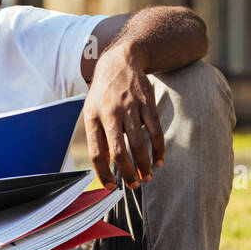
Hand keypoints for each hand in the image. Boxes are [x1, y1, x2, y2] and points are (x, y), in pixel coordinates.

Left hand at [82, 48, 163, 188]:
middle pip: (119, 152)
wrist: (120, 62)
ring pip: (139, 144)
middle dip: (128, 174)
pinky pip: (155, 131)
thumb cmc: (104, 93)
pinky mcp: (147, 104)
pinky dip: (158, 149)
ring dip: (144, 165)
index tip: (111, 187)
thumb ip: (97, 136)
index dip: (103, 174)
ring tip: (147, 177)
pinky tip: (159, 160)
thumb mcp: (92, 111)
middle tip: (134, 185)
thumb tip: (106, 166)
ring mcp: (130, 108)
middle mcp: (110, 114)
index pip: (97, 153)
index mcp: (92, 118)